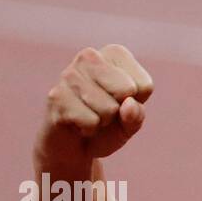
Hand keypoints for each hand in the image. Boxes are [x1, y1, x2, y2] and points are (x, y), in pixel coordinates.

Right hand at [34, 45, 153, 173]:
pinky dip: (88, 129)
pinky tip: (77, 122)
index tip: (120, 103)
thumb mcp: (130, 123)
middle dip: (119, 111)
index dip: (137, 104)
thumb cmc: (108, 128)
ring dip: (102, 121)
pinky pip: (90, 121)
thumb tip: (129, 104)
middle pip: (127, 91)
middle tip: (104, 111)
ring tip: (90, 115)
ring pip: (108, 108)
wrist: (73, 146)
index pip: (145, 85)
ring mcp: (70, 74)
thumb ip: (137, 115)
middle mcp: (90, 56)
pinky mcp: (56, 95)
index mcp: (114, 54)